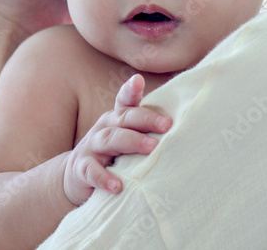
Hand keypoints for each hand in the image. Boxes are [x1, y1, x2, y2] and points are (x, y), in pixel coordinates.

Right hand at [63, 75, 172, 205]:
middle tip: (167, 125)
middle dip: (146, 119)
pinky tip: (117, 186)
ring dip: (132, 142)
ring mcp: (91, 147)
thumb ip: (148, 131)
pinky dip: (104, 178)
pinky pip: (92, 171)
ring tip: (151, 148)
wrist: (78, 177)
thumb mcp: (127, 138)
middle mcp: (104, 127)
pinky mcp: (82, 168)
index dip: (131, 90)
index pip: (125, 100)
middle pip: (124, 118)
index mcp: (117, 118)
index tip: (138, 80)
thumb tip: (187, 128)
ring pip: (110, 140)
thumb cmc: (113, 154)